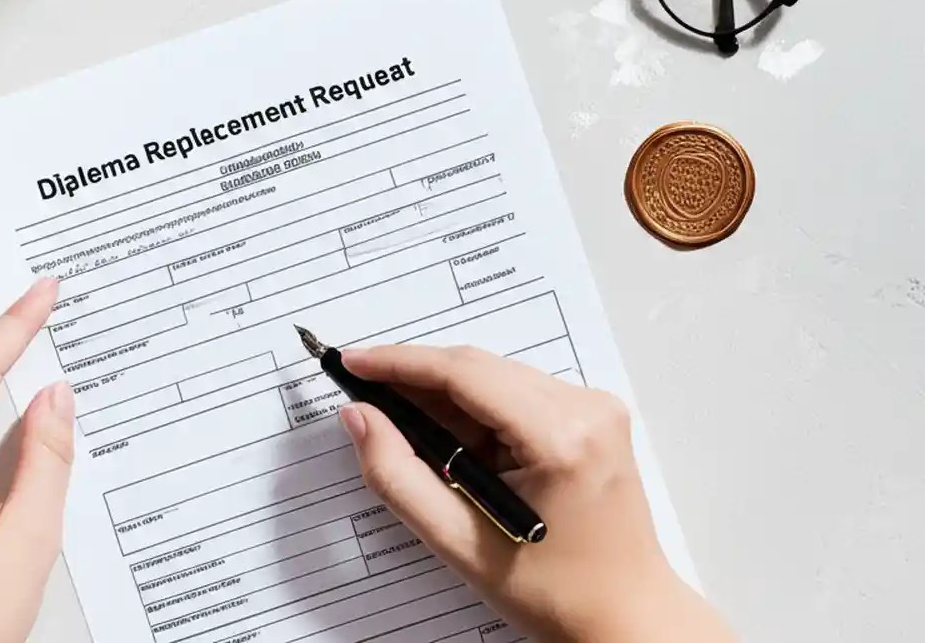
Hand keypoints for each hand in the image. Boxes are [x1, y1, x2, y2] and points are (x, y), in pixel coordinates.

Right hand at [337, 345, 735, 642]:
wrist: (625, 615)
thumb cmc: (556, 592)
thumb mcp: (459, 542)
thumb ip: (397, 476)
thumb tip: (359, 417)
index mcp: (562, 438)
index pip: (464, 373)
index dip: (400, 362)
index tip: (353, 363)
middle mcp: (587, 408)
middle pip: (479, 368)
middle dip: (416, 380)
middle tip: (363, 398)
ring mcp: (595, 408)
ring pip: (495, 377)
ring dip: (445, 397)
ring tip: (407, 433)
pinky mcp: (592, 416)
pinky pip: (516, 393)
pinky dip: (475, 410)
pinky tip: (453, 441)